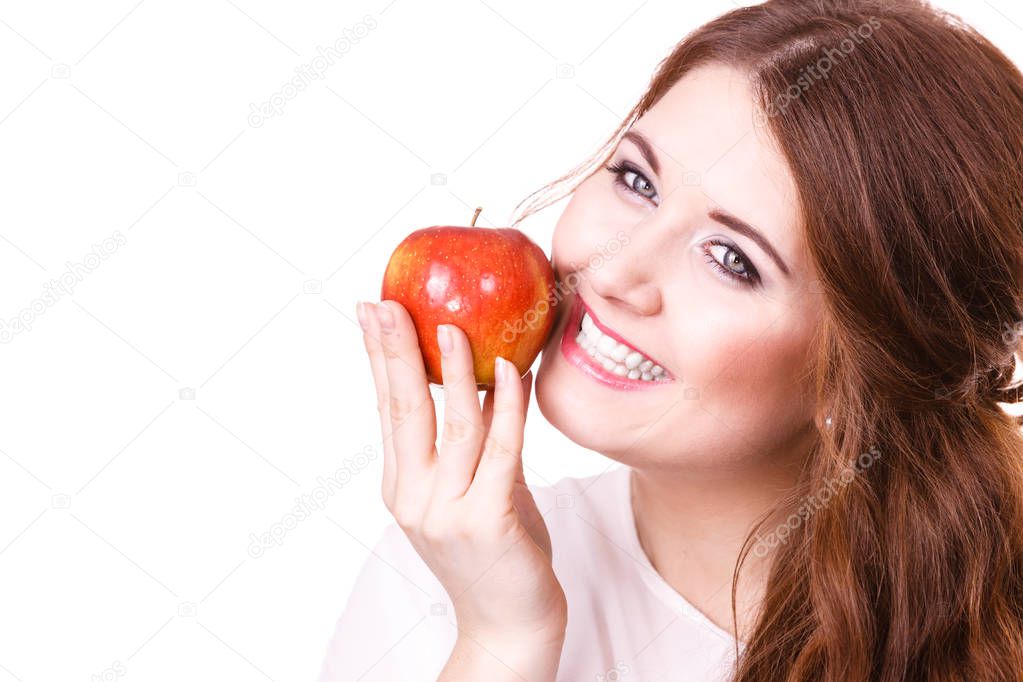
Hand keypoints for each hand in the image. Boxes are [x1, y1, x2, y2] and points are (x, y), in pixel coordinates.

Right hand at [356, 300, 566, 665]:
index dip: (378, 360)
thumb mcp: (475, 492)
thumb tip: (486, 382)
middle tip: (385, 303)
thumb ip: (473, 445)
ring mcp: (447, 513)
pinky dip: (508, 406)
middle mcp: (415, 499)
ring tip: (453, 326)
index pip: (387, 411)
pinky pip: (502, 450)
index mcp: (402, 489)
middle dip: (394, 352)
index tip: (370, 313)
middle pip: (403, 411)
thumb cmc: (498, 556)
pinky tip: (511, 371)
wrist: (511, 627)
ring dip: (453, 371)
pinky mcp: (489, 522)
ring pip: (452, 426)